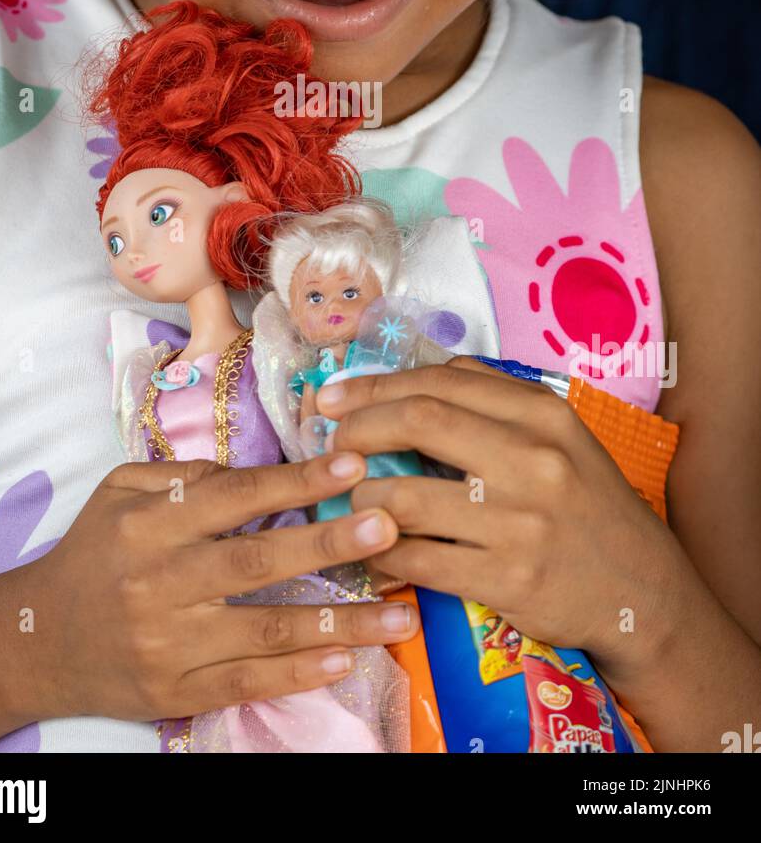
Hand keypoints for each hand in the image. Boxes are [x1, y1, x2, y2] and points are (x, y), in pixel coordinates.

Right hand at [15, 453, 416, 724]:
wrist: (36, 641)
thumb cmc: (92, 554)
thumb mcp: (119, 493)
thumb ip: (183, 475)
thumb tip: (256, 468)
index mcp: (149, 522)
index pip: (235, 495)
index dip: (296, 481)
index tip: (351, 463)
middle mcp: (160, 581)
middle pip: (257, 560)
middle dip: (329, 543)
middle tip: (390, 524)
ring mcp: (170, 644)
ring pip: (267, 629)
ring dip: (342, 622)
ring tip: (403, 612)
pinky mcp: (176, 693)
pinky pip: (248, 682)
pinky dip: (300, 674)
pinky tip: (347, 660)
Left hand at [317, 359, 679, 669]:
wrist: (642, 592)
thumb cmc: (586, 505)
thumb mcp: (559, 436)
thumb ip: (492, 400)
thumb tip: (408, 381)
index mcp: (542, 414)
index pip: (438, 383)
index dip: (374, 387)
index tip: (334, 399)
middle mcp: (533, 460)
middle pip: (418, 421)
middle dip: (358, 428)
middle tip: (332, 443)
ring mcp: (520, 522)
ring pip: (404, 496)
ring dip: (363, 498)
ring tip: (353, 502)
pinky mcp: (507, 579)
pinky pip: (417, 560)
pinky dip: (383, 553)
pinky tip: (375, 551)